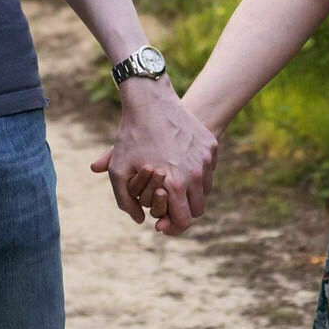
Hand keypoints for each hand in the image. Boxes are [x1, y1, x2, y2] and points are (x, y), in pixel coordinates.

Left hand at [88, 80, 216, 235]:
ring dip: (192, 192)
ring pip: (205, 189)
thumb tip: (139, 220)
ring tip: (174, 184)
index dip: (173, 227)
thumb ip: (125, 201)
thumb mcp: (118, 169)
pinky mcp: (211, 145)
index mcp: (175, 184)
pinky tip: (181, 163)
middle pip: (198, 209)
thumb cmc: (131, 135)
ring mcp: (206, 159)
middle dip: (183, 210)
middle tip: (168, 204)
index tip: (162, 225)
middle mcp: (196, 174)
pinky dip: (198, 172)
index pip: (184, 220)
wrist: (150, 100)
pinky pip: (208, 169)